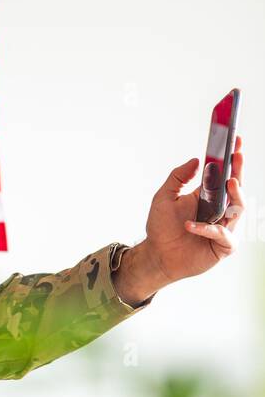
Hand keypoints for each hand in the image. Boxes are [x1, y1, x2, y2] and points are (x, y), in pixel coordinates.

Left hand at [113, 137, 245, 301]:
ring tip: (229, 182)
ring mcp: (223, 228)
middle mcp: (220, 211)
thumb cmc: (161, 229)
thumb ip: (178, 177)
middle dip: (239, 171)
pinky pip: (223, 235)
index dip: (233, 160)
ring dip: (235, 196)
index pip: (226, 175)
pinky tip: (190, 226)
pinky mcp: (223, 246)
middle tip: (237, 156)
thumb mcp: (164, 197)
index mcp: (209, 197)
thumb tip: (196, 160)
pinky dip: (209, 229)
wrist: (156, 255)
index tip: (236, 142)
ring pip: (238, 210)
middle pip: (237, 189)